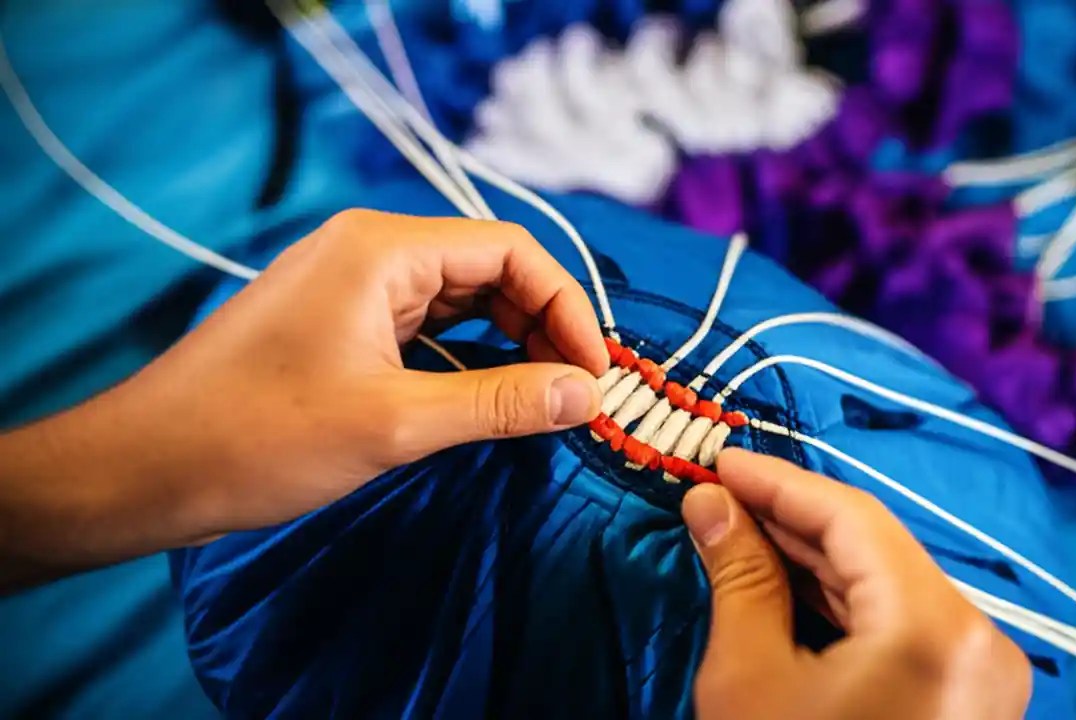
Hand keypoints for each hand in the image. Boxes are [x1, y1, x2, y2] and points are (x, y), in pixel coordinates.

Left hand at [0, 210, 607, 588]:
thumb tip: (589, 395)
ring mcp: (349, 285)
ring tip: (543, 399)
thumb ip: (501, 402)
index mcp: (383, 248)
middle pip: (488, 269)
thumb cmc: (262, 437)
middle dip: (542, 326)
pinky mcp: (336, 322)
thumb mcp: (396, 423)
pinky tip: (487, 396)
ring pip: (458, 299)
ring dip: (508, 344)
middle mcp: (369, 250)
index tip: (595, 374)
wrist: (145, 467)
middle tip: (577, 394)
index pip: (509, 250)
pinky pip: (423, 326)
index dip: (566, 307)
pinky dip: (465, 357)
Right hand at [684, 449, 1030, 719]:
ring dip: (816, 557)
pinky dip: (845, 601)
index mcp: (934, 632)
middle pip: (876, 547)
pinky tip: (788, 583)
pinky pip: (903, 622)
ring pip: (891, 583)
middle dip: (793, 519)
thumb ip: (737, 576)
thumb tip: (710, 505)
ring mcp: (985, 674)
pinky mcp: (970, 699)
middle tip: (722, 497)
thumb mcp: (749, 679)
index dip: (777, 482)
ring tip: (744, 534)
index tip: (720, 462)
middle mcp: (980, 643)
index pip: (851, 517)